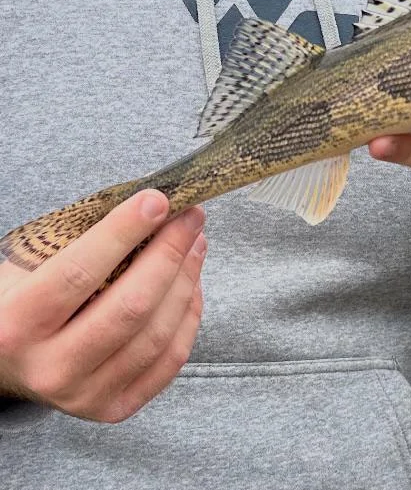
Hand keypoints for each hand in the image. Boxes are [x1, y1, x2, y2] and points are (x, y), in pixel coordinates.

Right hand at [0, 191, 205, 422]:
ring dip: (187, 279)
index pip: (79, 272)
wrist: (8, 365)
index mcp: (16, 324)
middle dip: (170, 252)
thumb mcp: (31, 268)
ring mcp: (84, 395)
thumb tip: (152, 207)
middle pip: (131, 306)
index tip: (158, 200)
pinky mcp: (115, 408)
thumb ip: (82, 243)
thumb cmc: (25, 302)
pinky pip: (170, 358)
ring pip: (158, 334)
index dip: (124, 231)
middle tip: (191, 216)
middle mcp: (49, 368)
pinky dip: (189, 315)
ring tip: (195, 243)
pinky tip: (190, 283)